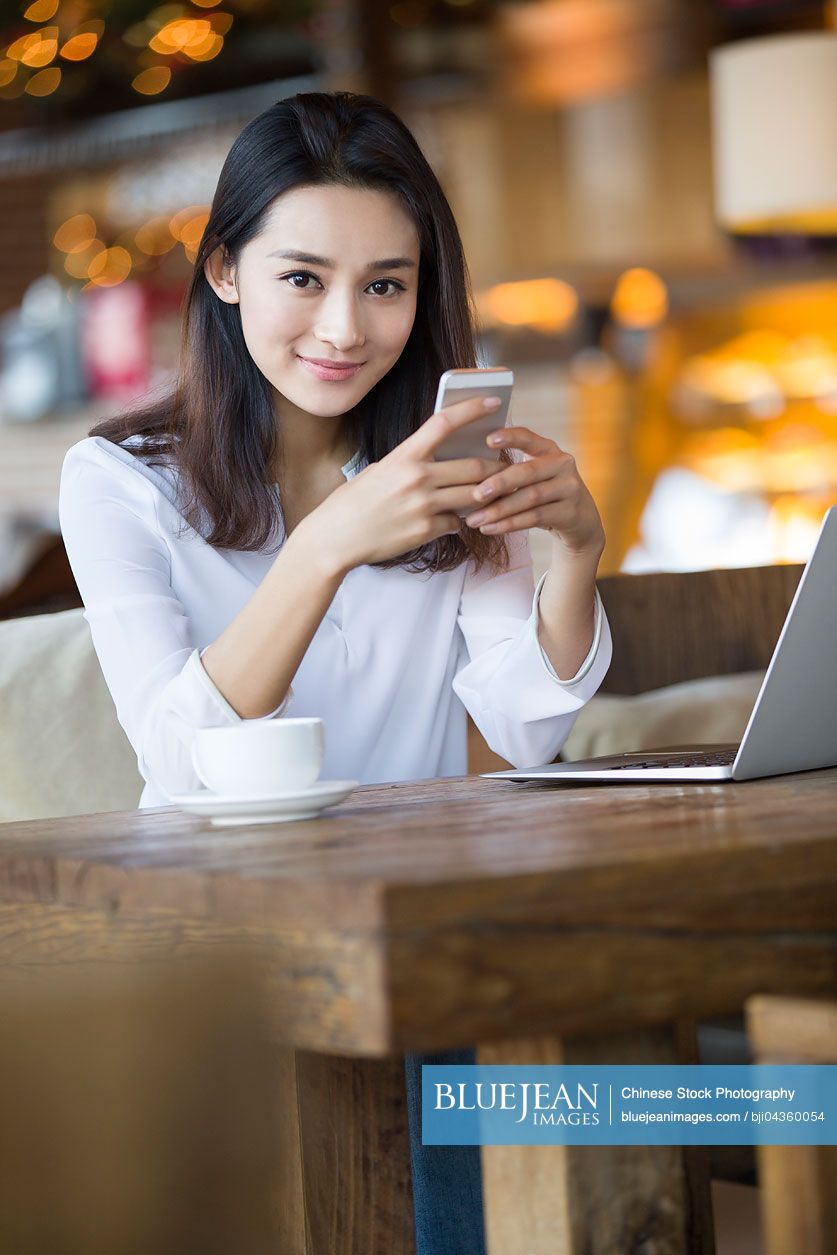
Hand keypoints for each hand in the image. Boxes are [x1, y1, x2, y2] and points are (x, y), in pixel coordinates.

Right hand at [295, 396, 504, 573]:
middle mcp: (417, 478)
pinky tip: (451, 522)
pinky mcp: (425, 531)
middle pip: (473, 466)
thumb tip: (438, 460)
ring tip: (489, 495)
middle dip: (494, 468)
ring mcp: (423, 505)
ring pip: (473, 496)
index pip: (444, 423)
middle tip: (503, 468)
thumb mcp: (378, 471)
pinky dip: (458, 522)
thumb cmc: (352, 503)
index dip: (472, 409)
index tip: (492, 402)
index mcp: (404, 456)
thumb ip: (409, 463)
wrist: (335, 539)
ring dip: (484, 496)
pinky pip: (456, 523)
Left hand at [463, 426, 604, 557]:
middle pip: (528, 471)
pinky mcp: (570, 512)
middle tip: (475, 494)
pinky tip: (489, 528)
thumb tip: (468, 477)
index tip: (487, 439)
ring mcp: (570, 488)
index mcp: (549, 449)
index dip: (510, 437)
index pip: (528, 438)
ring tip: (475, 520)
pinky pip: (535, 517)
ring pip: (530, 497)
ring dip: (499, 510)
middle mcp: (563, 464)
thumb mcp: (533, 477)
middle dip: (498, 483)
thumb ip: (511, 472)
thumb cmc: (544, 495)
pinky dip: (509, 524)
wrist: (580, 521)